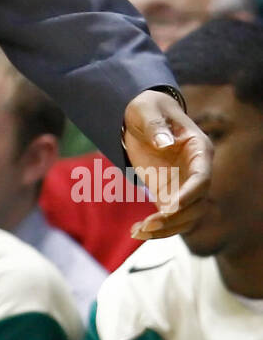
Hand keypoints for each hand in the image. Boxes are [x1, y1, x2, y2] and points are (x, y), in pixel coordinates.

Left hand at [122, 90, 211, 242]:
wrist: (141, 116)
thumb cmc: (147, 107)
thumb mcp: (146, 109)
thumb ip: (155, 124)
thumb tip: (164, 143)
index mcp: (199, 149)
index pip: (202, 178)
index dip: (189, 195)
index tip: (169, 208)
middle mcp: (197, 170)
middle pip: (197, 204)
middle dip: (176, 218)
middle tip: (149, 224)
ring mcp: (184, 185)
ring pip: (186, 217)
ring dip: (167, 229)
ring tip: (139, 231)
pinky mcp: (169, 193)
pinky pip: (170, 217)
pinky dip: (156, 227)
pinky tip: (137, 231)